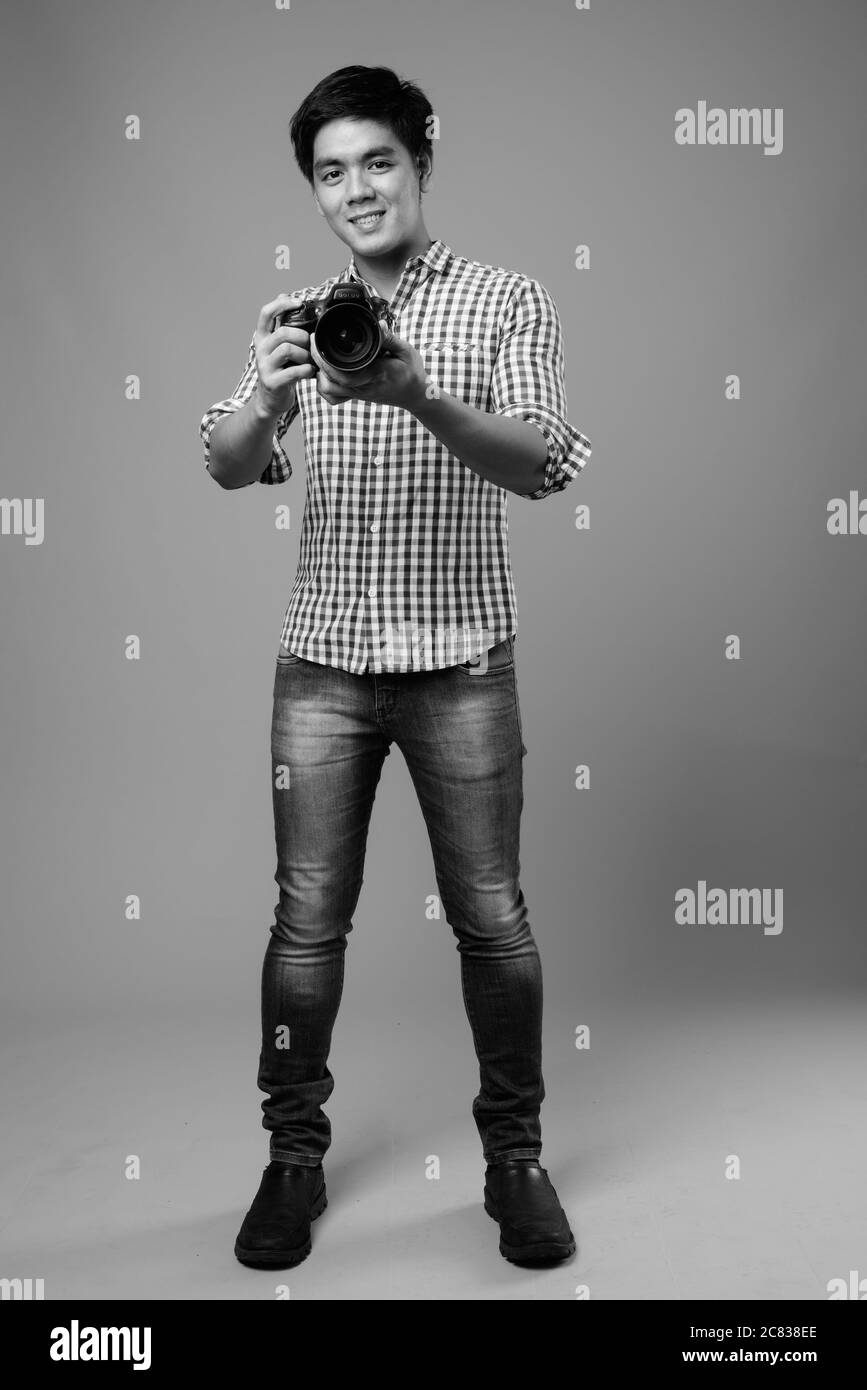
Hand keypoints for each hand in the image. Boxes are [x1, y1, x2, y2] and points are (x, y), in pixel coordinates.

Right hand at [253, 294, 317, 416]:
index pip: (266, 313)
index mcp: (262, 337)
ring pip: (288, 349)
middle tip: (310, 347)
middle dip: (302, 337)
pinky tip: (309, 373)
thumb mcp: (279, 345)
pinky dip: (306, 371)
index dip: (282, 304)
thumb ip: (283, 325)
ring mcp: (265, 366)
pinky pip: (293, 371)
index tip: (299, 303)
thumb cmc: (281, 369)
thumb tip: (288, 298)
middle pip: (283, 332)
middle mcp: (261, 349)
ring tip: (310, 362)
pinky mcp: (272, 382)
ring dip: (305, 355)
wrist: (271, 399)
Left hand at [311, 322, 427, 411]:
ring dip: (320, 376)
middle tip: (313, 343)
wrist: (415, 395)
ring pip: (329, 392)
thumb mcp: (406, 350)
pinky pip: (334, 396)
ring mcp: (359, 394)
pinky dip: (325, 386)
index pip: (344, 374)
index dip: (325, 360)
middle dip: (317, 364)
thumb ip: (389, 338)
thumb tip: (378, 323)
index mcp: (376, 374)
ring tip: (319, 356)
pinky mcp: (357, 396)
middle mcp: (364, 387)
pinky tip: (326, 372)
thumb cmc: (412, 372)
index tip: (317, 340)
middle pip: (330, 384)